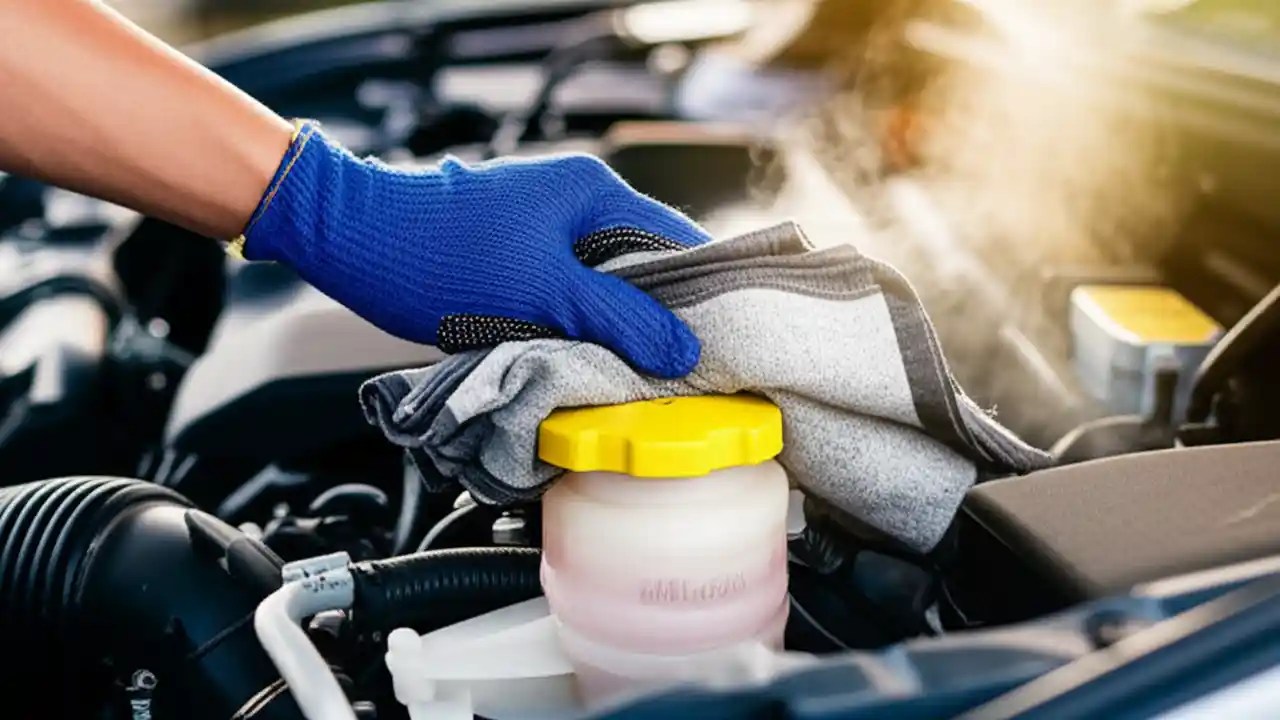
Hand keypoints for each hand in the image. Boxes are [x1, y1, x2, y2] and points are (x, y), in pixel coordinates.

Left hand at [242, 122, 710, 377]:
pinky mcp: (521, 262)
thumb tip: (684, 350)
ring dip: (623, 330)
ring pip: (608, 290)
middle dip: (665, 320)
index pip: (679, 240)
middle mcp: (579, 206)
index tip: (733, 338)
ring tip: (650, 378)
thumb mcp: (544, 293)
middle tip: (693, 373)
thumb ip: (619, 319)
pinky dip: (586, 330)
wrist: (355, 243)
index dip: (708, 291)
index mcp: (595, 193)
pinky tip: (596, 365)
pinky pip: (573, 299)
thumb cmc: (445, 256)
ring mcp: (548, 234)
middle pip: (647, 269)